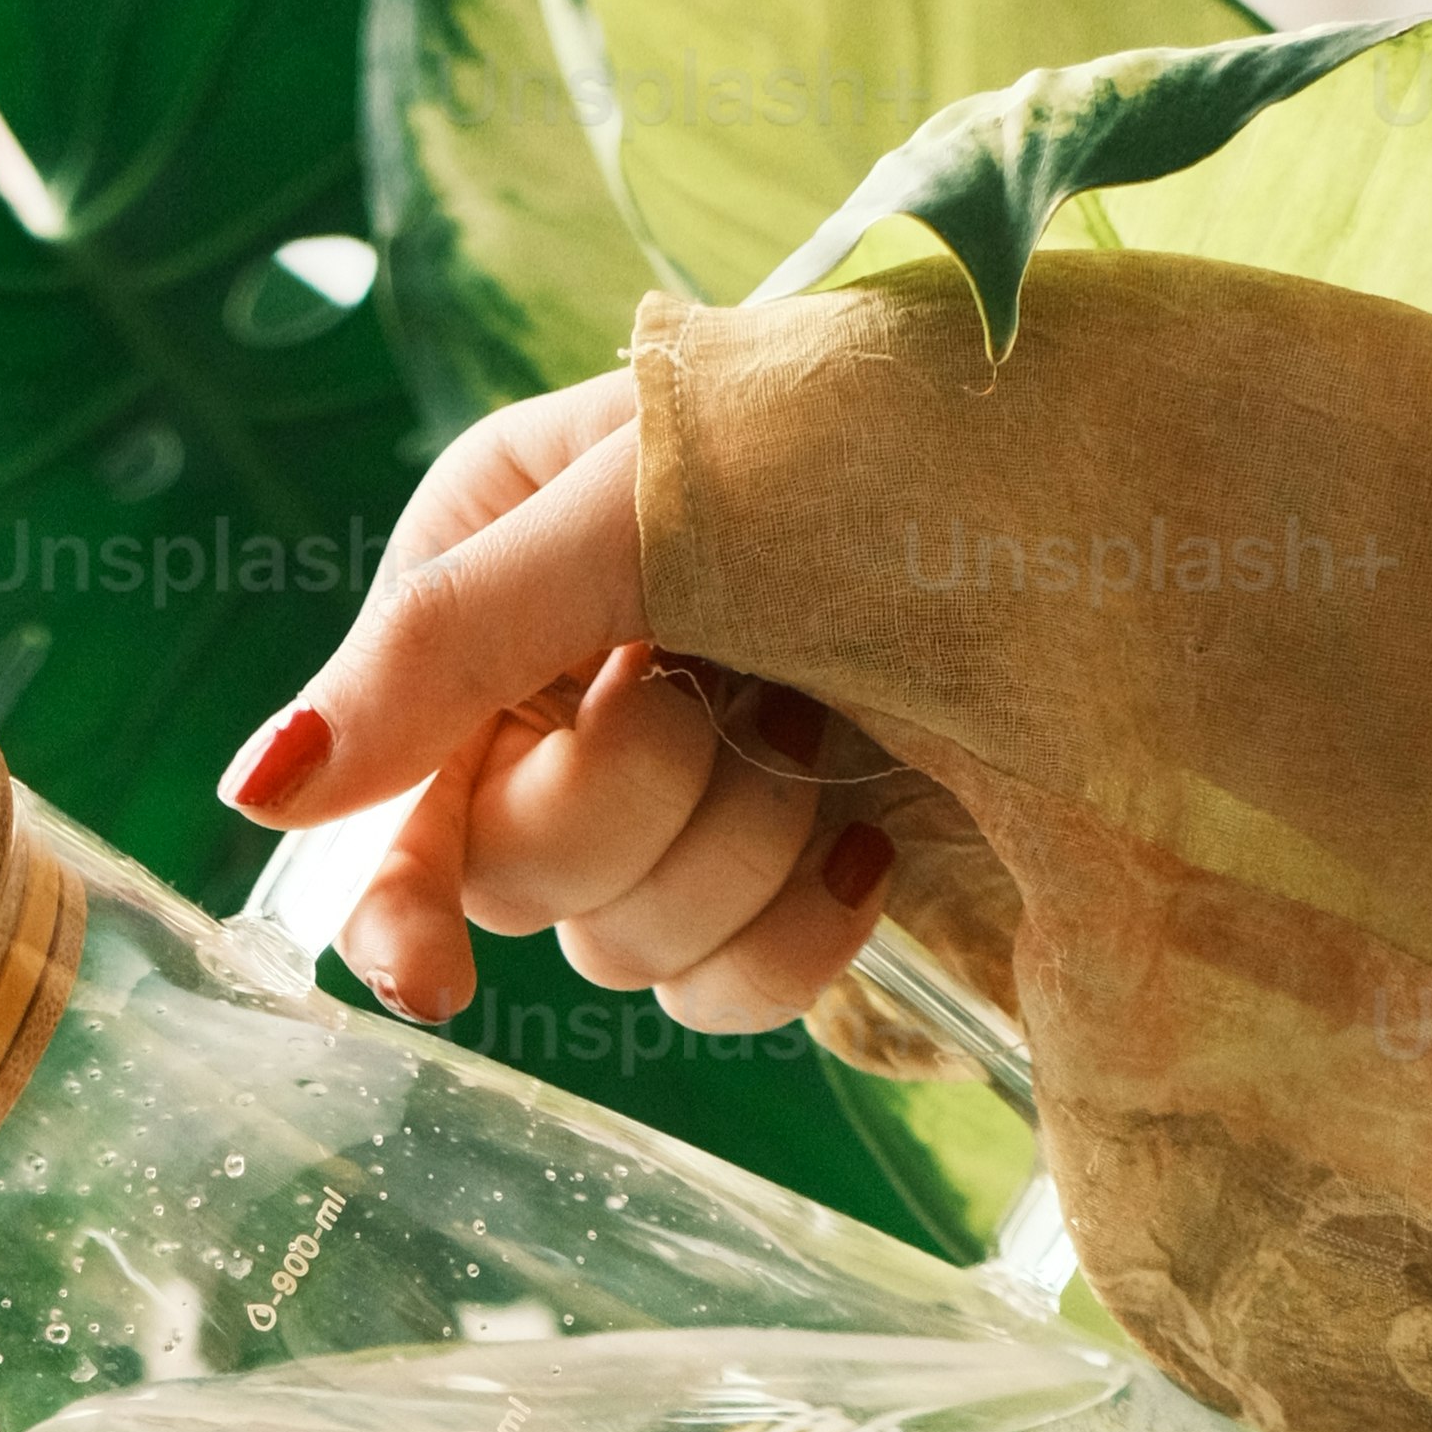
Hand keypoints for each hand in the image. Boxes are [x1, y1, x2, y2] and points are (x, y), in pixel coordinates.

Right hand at [217, 368, 891, 1035]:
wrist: (1171, 513)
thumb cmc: (915, 440)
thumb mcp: (654, 502)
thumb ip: (447, 641)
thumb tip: (260, 792)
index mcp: (509, 543)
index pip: (387, 759)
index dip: (400, 876)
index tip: (428, 968)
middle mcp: (578, 667)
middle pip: (503, 865)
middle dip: (624, 807)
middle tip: (711, 693)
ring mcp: (688, 777)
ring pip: (615, 943)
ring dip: (733, 855)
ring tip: (825, 729)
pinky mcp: (790, 869)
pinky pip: (724, 992)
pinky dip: (800, 932)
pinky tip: (870, 830)